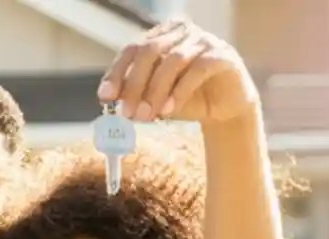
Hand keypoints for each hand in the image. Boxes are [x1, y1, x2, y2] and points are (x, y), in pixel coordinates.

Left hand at [97, 20, 258, 126]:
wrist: (224, 109)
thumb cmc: (185, 99)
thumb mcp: (155, 97)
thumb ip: (135, 93)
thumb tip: (109, 100)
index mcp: (161, 35)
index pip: (132, 49)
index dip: (116, 73)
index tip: (104, 96)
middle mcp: (181, 32)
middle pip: (149, 51)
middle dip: (134, 85)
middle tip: (127, 113)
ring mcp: (203, 40)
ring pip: (172, 61)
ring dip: (155, 91)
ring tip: (146, 116)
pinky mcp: (221, 55)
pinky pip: (196, 70)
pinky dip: (179, 92)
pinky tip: (169, 111)